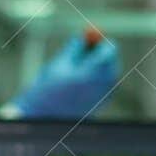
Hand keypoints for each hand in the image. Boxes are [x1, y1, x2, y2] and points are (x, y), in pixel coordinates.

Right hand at [6, 35, 120, 118]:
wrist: (43, 118)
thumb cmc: (47, 88)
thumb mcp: (59, 63)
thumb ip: (75, 48)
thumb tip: (86, 37)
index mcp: (90, 73)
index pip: (109, 51)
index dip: (101, 42)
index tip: (92, 38)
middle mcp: (102, 87)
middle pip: (112, 62)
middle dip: (102, 53)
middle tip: (89, 47)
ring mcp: (104, 98)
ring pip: (109, 74)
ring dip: (98, 67)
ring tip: (71, 77)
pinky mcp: (102, 105)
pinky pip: (106, 86)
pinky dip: (97, 80)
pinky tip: (76, 90)